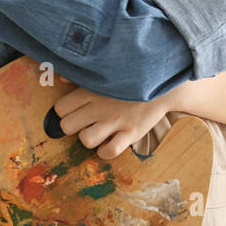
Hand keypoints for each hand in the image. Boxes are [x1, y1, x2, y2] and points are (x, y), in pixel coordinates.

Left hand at [52, 75, 175, 159]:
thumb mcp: (106, 73)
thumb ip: (81, 77)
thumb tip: (61, 79)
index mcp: (91, 91)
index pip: (60, 108)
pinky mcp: (132, 133)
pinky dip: (106, 151)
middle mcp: (101, 107)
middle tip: (84, 122)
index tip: (74, 111)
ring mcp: (116, 121)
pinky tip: (109, 143)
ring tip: (97, 132)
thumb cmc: (131, 80)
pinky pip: (110, 151)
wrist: (164, 86)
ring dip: (89, 139)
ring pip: (85, 140)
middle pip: (67, 126)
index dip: (64, 112)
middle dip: (73, 126)